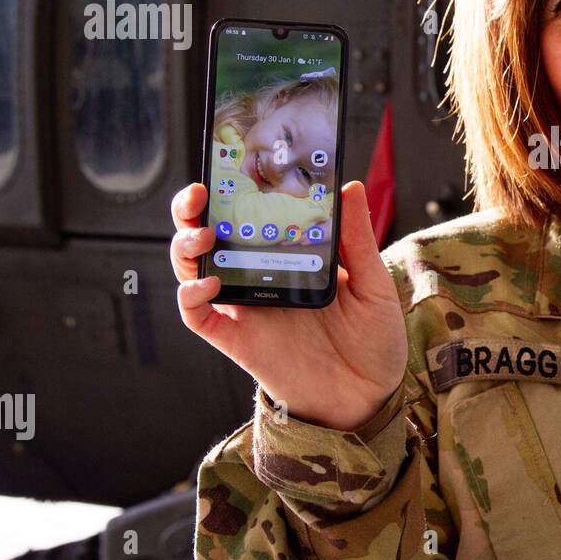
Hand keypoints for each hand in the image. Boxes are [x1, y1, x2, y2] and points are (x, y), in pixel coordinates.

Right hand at [170, 181, 406, 430]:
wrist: (370, 396)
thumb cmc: (373, 340)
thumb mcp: (373, 283)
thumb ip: (357, 238)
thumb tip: (350, 185)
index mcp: (290, 255)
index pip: (251, 215)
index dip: (233, 190)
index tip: (229, 163)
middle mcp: (260, 276)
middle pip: (209, 235)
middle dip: (192, 210)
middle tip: (201, 192)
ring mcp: (246, 307)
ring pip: (193, 269)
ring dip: (187, 247)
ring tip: (204, 234)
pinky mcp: (237, 339)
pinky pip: (198, 315)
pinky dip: (191, 296)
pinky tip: (206, 283)